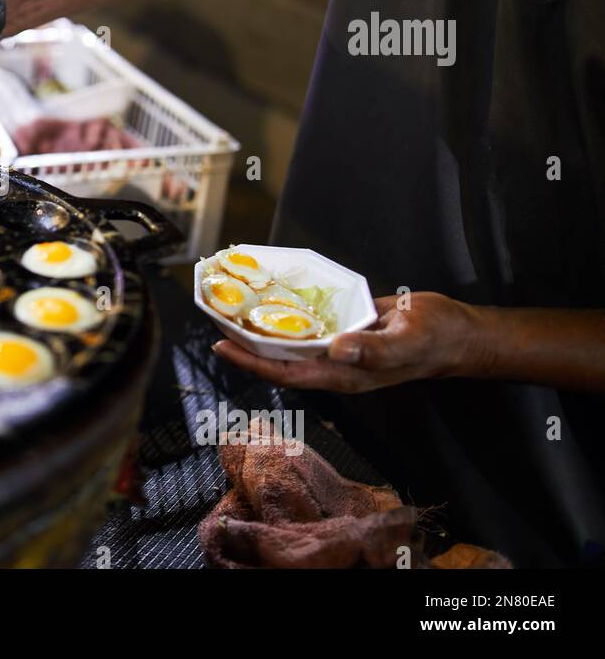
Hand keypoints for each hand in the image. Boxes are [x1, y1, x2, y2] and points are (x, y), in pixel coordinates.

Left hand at [211, 292, 488, 392]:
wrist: (457, 331)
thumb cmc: (436, 340)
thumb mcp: (409, 341)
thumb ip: (376, 349)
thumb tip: (337, 349)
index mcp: (345, 373)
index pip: (287, 372)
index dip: (252, 362)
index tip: (222, 346)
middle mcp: (335, 364)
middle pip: (280, 359)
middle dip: (246, 344)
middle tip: (214, 321)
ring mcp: (339, 348)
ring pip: (292, 342)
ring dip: (263, 329)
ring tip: (232, 309)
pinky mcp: (346, 330)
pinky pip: (311, 324)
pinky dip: (290, 313)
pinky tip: (271, 298)